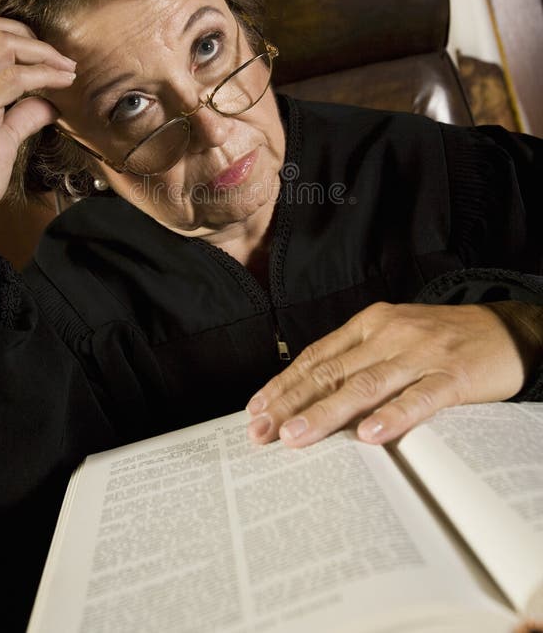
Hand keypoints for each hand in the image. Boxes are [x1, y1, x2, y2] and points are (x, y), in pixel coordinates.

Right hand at [0, 12, 75, 239]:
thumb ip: (20, 116)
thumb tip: (48, 103)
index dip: (11, 31)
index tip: (41, 51)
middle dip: (26, 33)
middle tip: (56, 56)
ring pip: (1, 46)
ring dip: (42, 53)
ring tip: (66, 69)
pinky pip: (15, 79)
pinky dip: (45, 75)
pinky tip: (62, 83)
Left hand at [246, 301, 529, 447]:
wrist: (506, 328)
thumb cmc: (442, 338)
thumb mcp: (394, 336)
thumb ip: (359, 360)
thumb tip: (311, 397)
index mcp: (370, 323)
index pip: (316, 356)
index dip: (283, 384)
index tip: (255, 411)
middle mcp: (388, 334)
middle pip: (331, 372)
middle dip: (290, 403)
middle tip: (260, 432)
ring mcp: (420, 354)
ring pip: (365, 386)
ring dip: (326, 413)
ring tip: (296, 436)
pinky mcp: (453, 376)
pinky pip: (419, 399)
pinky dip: (393, 417)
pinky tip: (370, 436)